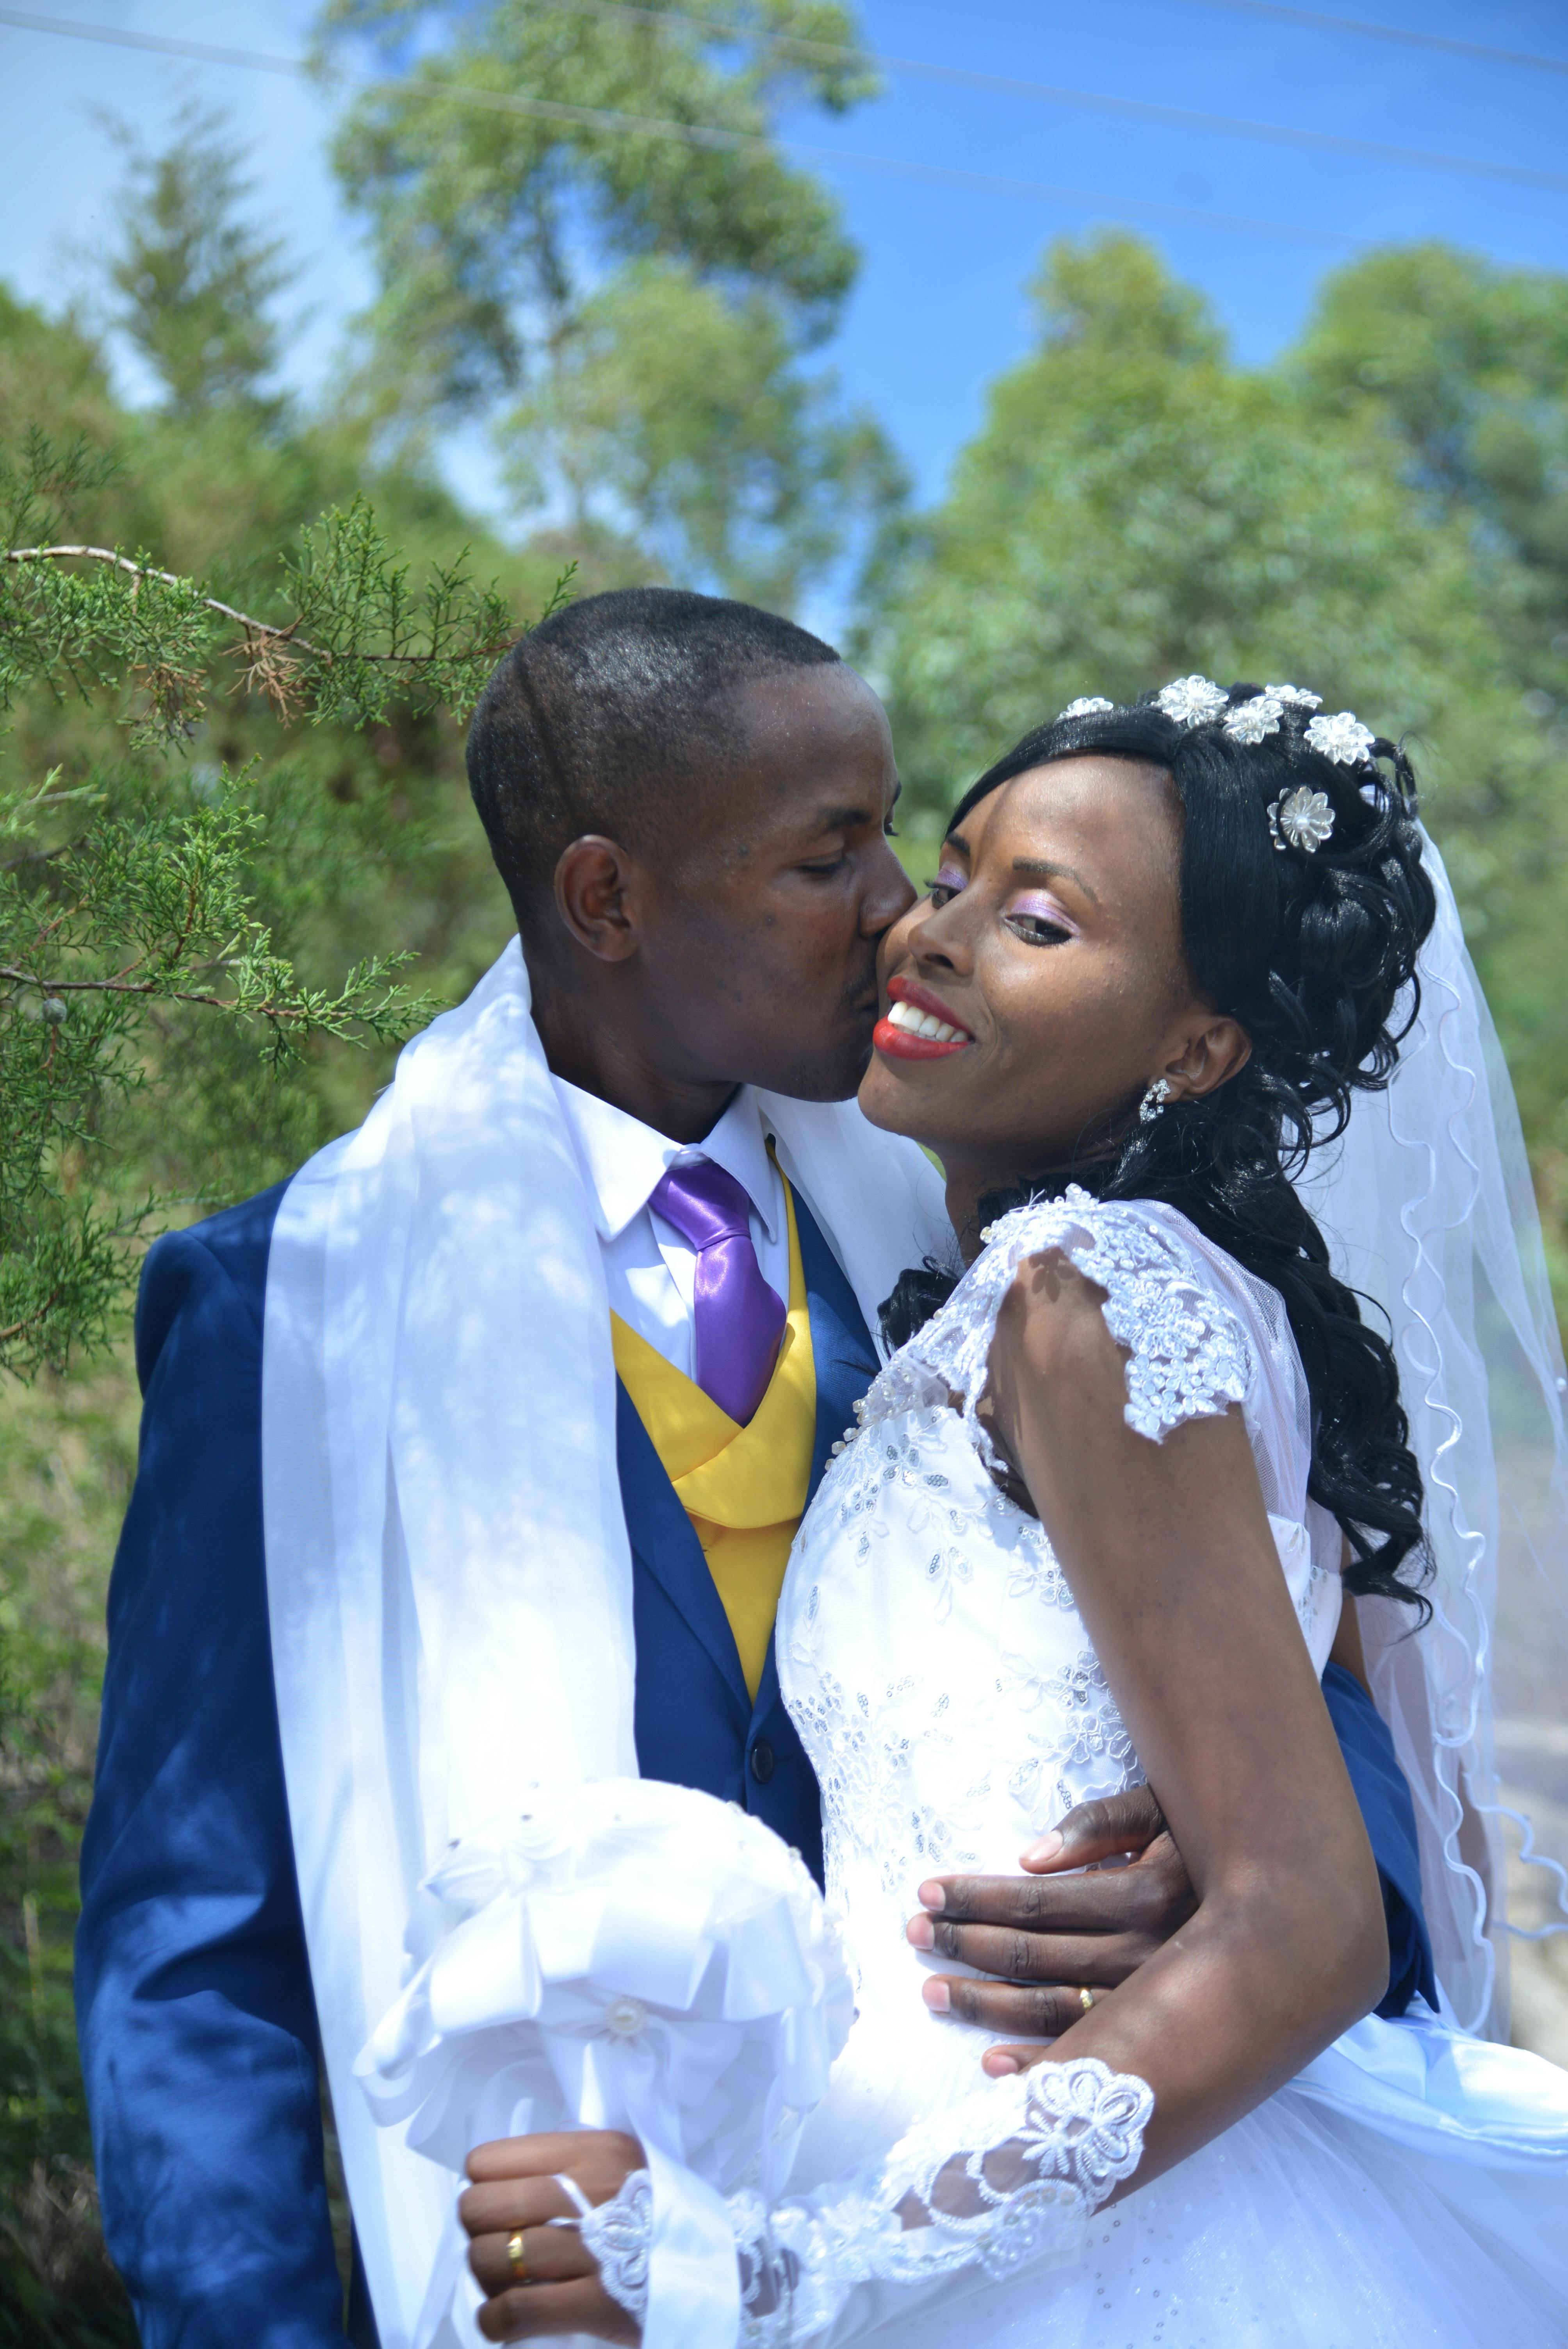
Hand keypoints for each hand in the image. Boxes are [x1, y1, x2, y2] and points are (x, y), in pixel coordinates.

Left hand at [460, 2128, 644, 2343]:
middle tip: (497, 2245)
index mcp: (590, 2152)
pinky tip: (500, 2320)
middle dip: (477, 2232)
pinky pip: (517, 2311)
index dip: (480, 2187)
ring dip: (485, 2277)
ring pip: (493, 2259)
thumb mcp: (618, 2161)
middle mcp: (587, 2193)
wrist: (719, 2261)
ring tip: (502, 2283)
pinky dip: (495, 2320)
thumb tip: (494, 2183)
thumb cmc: (656, 2208)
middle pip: (481, 2209)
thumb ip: (563, 2163)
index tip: (496, 2205)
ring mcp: (591, 2251)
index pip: (489, 2162)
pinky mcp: (596, 2304)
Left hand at [904, 1786, 1195, 2043]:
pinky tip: (990, 2063)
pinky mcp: (1161, 2038)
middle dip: (964, 1943)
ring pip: (1050, 2010)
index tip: (927, 1891)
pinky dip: (1037, 2065)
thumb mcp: (1160, 1809)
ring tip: (932, 1988)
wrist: (1292, 1906)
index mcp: (1144, 1894)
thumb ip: (1099, 1824)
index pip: (1035, 1901)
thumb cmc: (1207, 1841)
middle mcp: (1147, 1956)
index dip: (975, 1896)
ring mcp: (1154, 2005)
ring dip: (983, 2002)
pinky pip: (1090, 2058)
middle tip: (913, 1933)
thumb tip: (1028, 1855)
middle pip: (1033, 1956)